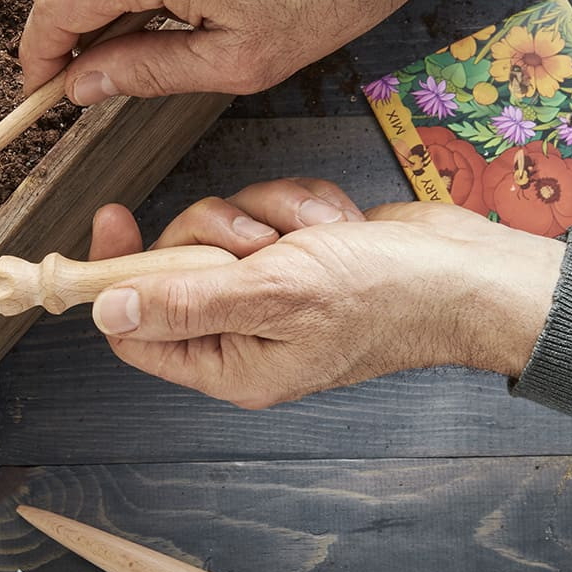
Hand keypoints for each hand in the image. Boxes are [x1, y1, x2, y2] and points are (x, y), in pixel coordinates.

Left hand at [87, 181, 564, 407]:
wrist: (463, 271)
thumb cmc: (384, 295)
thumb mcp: (275, 294)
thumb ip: (186, 303)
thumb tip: (108, 312)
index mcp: (230, 365)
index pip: (137, 331)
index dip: (119, 276)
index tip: (113, 221)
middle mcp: (242, 334)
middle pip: (175, 268)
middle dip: (216, 234)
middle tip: (259, 241)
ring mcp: (267, 293)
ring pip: (220, 230)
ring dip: (267, 216)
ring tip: (314, 237)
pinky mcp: (289, 257)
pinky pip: (261, 211)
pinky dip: (296, 207)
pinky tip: (333, 226)